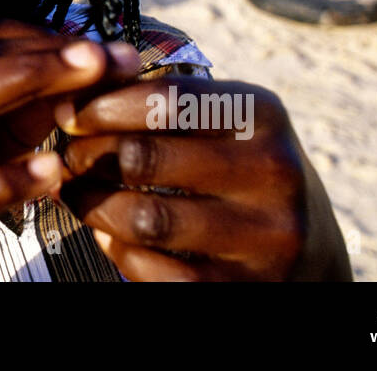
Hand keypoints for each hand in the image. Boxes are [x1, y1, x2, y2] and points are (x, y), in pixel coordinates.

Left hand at [54, 61, 351, 280]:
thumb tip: (74, 88)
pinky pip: (160, 273)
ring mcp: (266, 235)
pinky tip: (110, 235)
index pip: (165, 100)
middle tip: (68, 159)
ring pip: (146, 219)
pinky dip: (121, 253)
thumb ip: (162, 103)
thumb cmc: (239, 168)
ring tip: (77, 195)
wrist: (309, 246)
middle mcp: (272, 171)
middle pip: (145, 158)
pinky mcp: (248, 286)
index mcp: (260, 115)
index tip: (67, 113)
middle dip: (89, 157)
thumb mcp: (222, 121)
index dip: (101, 105)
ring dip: (94, 206)